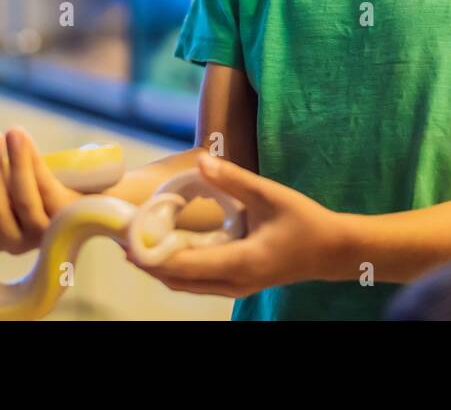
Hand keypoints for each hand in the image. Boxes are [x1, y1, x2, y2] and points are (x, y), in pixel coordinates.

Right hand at [0, 127, 81, 255]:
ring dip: (16, 163)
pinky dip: (35, 163)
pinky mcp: (66, 218)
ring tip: (12, 132)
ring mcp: (42, 234)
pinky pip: (47, 190)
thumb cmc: (23, 185)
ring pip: (24, 200)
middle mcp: (14, 242)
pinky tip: (26, 142)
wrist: (77, 189)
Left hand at [130, 153, 343, 297]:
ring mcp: (234, 288)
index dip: (150, 253)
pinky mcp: (236, 284)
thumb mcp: (270, 195)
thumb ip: (233, 179)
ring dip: (157, 264)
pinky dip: (173, 266)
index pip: (183, 265)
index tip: (125, 236)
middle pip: (175, 279)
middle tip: (119, 235)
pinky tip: (161, 246)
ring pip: (183, 283)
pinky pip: (195, 281)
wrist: (331, 251)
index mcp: (240, 262)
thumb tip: (200, 162)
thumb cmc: (304, 221)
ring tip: (132, 240)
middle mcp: (233, 283)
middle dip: (145, 259)